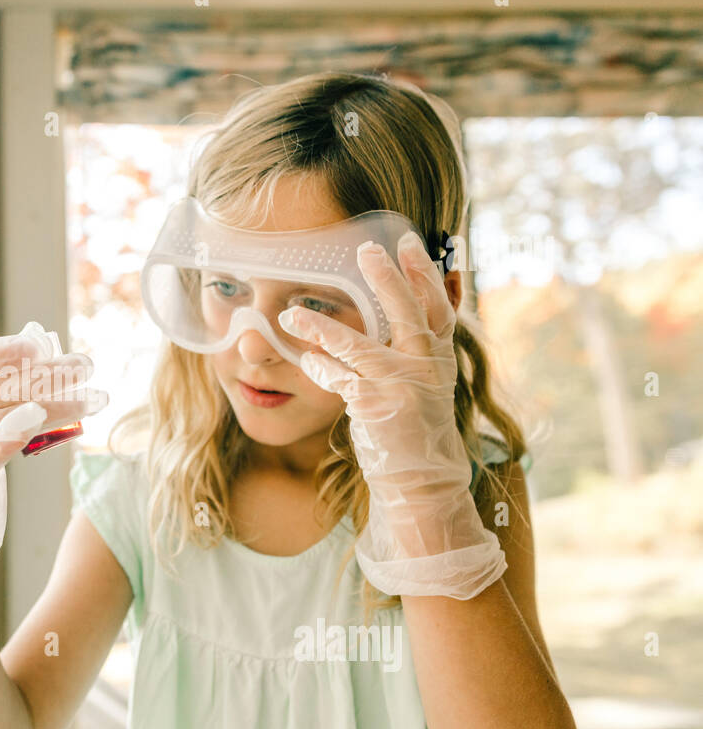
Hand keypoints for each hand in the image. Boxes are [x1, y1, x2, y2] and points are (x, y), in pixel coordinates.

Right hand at [0, 324, 108, 651]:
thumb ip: (7, 389)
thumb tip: (48, 351)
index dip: (4, 350)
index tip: (41, 345)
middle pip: (2, 388)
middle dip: (49, 375)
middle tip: (87, 365)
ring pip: (5, 419)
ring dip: (53, 406)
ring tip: (93, 398)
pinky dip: (6, 440)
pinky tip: (34, 423)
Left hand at [277, 232, 504, 599]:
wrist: (424, 485)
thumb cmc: (417, 436)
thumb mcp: (423, 390)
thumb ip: (412, 355)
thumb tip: (396, 317)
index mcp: (439, 361)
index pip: (436, 308)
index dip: (424, 274)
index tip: (408, 243)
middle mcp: (426, 369)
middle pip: (408, 314)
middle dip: (388, 279)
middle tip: (366, 249)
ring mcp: (402, 388)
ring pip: (359, 346)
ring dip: (321, 327)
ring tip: (290, 313)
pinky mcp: (377, 409)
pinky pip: (341, 381)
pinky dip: (319, 368)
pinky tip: (302, 358)